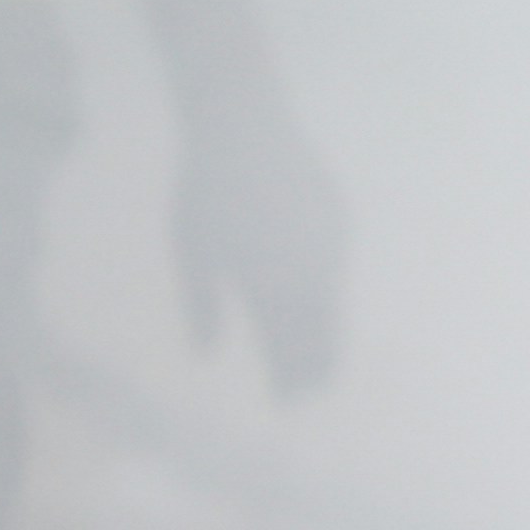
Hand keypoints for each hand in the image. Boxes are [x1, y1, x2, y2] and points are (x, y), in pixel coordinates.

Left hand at [176, 94, 348, 396]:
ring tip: (318, 357)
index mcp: (269, 283)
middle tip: (309, 392)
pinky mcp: (338, 221)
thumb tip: (205, 354)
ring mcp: (329, 245)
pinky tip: (315, 299)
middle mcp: (308, 271)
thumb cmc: (205, 190)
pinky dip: (324, 289)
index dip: (290, 377)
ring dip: (323, 329)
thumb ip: (200, 306)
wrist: (244, 127)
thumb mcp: (192, 251)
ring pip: (332, 300)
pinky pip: (334, 268)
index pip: (289, 346)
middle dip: (314, 363)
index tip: (288, 402)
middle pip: (320, 332)